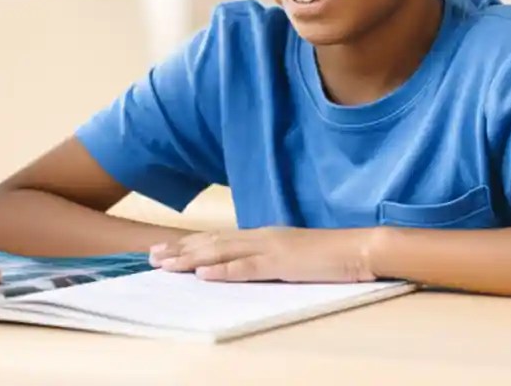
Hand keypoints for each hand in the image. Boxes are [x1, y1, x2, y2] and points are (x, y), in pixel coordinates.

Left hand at [149, 227, 378, 282]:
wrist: (360, 248)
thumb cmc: (329, 255)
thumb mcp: (291, 255)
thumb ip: (266, 258)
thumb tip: (243, 265)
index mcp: (262, 235)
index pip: (217, 239)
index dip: (188, 244)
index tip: (163, 249)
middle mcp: (260, 237)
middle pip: (211, 243)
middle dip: (179, 250)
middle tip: (150, 257)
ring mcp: (270, 248)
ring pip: (221, 252)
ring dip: (190, 259)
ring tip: (165, 264)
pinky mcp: (282, 263)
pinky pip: (247, 268)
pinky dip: (223, 271)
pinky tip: (203, 274)